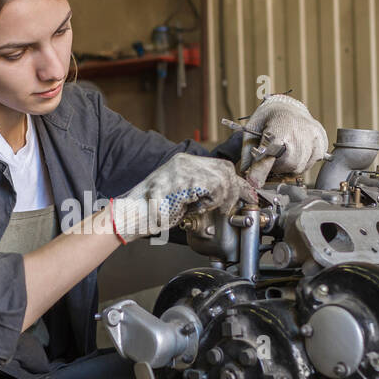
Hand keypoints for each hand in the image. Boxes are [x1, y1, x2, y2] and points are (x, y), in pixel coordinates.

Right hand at [108, 153, 254, 241]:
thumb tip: (231, 197)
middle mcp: (185, 162)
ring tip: (204, 209)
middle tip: (227, 208)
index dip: (236, 183)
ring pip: (221, 178)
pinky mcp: (182, 181)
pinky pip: (211, 188)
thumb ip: (203, 192)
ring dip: (220, 199)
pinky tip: (194, 208)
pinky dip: (209, 202)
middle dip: (234, 191)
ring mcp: (182, 170)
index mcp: (185, 163)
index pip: (221, 166)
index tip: (247, 196)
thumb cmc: (153, 212)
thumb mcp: (183, 197)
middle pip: (225, 168)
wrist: (132, 216)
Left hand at [242, 94, 328, 188]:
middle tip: (271, 158)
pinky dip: (302, 163)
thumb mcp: (251, 130)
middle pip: (290, 163)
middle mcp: (301, 129)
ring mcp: (314, 135)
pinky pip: (312, 163)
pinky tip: (296, 152)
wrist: (288, 107)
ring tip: (283, 154)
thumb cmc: (268, 119)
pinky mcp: (321, 141)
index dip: (261, 169)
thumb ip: (247, 153)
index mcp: (280, 124)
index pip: (271, 151)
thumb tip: (246, 175)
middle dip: (277, 167)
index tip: (254, 182)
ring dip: (289, 167)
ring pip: (301, 167)